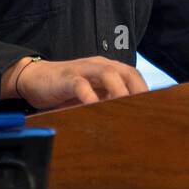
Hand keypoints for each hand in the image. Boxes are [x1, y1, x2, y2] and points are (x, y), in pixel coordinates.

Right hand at [1, 56, 148, 109]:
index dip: (145, 91)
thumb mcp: (91, 96)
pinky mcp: (66, 78)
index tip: (154, 110)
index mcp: (108, 69)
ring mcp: (83, 70)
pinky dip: (89, 95)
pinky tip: (93, 107)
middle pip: (126, 72)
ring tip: (126, 108)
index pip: (133, 76)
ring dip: (119, 91)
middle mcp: (99, 66)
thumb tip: (129, 122)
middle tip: (145, 111)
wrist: (34, 79)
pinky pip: (80, 84)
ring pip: (107, 74)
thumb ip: (107, 103)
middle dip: (138, 90)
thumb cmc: (66, 91)